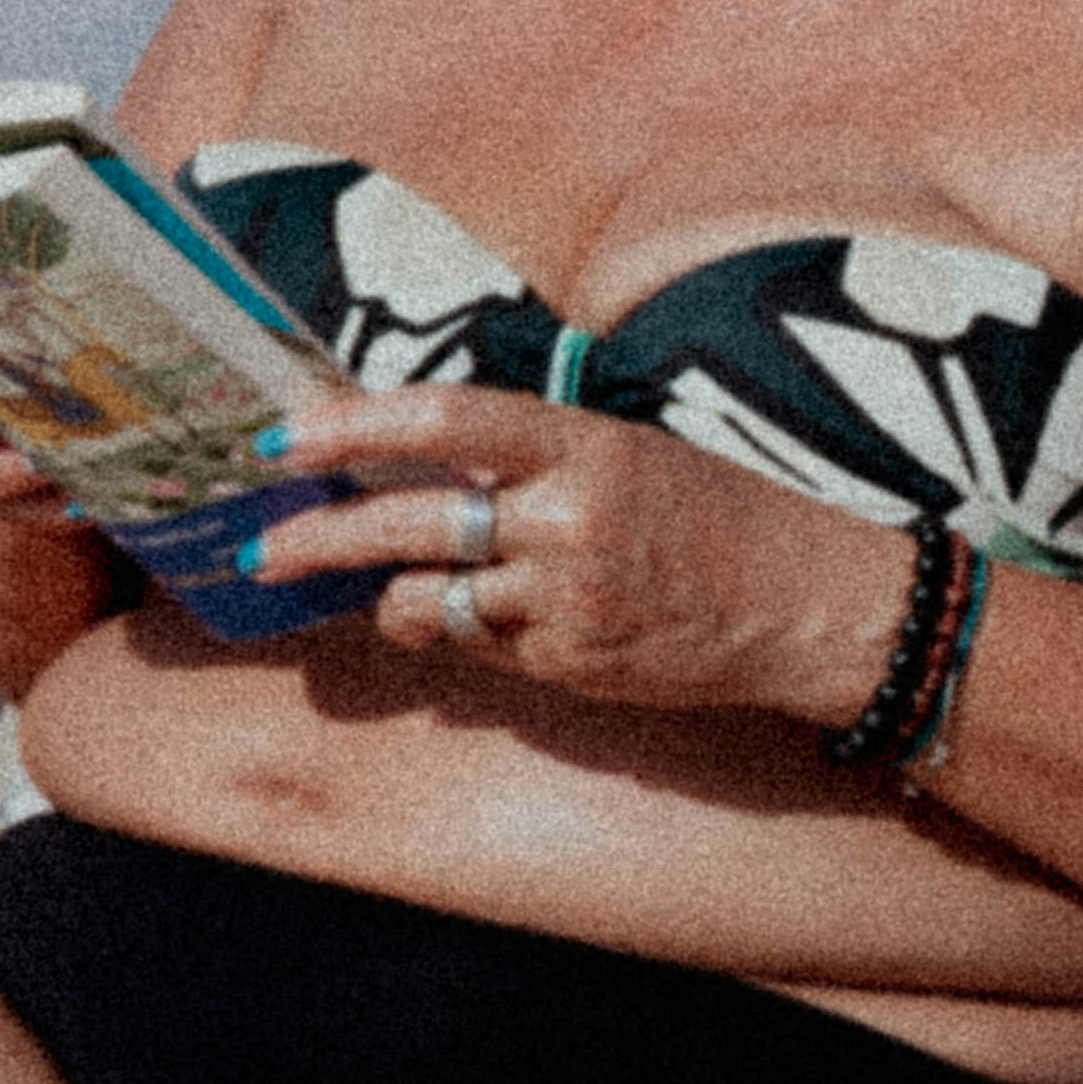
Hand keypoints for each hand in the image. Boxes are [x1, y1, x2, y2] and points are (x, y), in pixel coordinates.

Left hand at [251, 388, 915, 724]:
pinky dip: (471, 635)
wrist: (817, 609)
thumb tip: (425, 464)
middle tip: (266, 547)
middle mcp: (572, 520)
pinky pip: (486, 648)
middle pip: (409, 524)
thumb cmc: (728, 519)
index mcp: (589, 446)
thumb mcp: (635, 456)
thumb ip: (536, 459)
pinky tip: (491, 625)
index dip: (353, 423)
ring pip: (432, 601)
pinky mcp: (575, 664)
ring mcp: (571, 600)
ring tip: (379, 595)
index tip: (286, 437)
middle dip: (322, 537)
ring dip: (393, 598)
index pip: (445, 419)